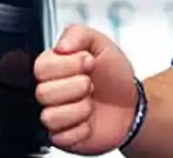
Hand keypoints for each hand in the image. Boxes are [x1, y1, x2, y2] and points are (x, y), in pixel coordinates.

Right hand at [34, 23, 138, 155]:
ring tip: (91, 103)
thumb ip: (79, 34)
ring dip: (80, 109)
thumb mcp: (101, 44)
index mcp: (54, 68)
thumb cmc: (113, 76)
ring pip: (50, 116)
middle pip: (43, 92)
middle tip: (91, 84)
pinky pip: (62, 137)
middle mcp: (50, 92)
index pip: (41, 66)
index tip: (88, 62)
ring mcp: (54, 116)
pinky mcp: (61, 138)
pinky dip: (82, 129)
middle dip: (77, 86)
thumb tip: (61, 45)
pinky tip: (89, 121)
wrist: (131, 105)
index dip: (69, 65)